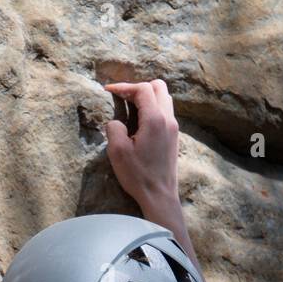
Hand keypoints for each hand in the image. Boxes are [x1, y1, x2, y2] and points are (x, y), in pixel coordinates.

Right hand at [103, 79, 179, 208]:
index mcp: (154, 119)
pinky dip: (153, 108)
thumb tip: (116, 120)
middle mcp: (168, 119)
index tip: (108, 91)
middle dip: (138, 87)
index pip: (142, 89)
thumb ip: (114, 128)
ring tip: (130, 107)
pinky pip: (166, 111)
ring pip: (164, 98)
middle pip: (158, 87)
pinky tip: (139, 121)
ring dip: (147, 97)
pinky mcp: (174, 136)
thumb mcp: (117, 152)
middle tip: (122, 97)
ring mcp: (173, 127)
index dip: (124, 86)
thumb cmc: (138, 175)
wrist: (159, 195)